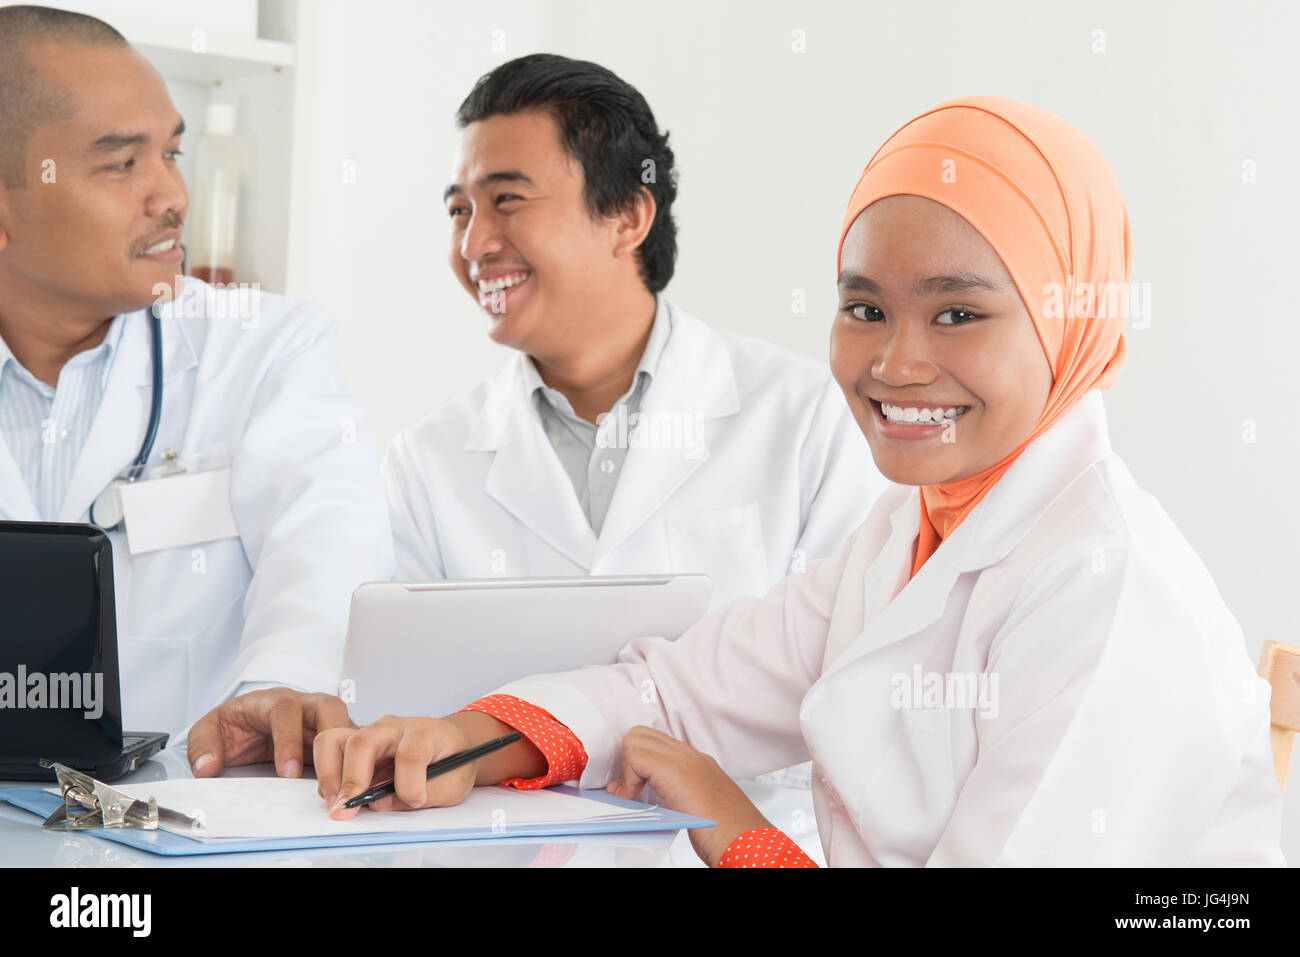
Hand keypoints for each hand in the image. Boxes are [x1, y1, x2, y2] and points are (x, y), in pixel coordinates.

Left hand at [187, 688, 352, 778]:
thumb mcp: (210, 730)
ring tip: (347, 782)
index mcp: (273, 700)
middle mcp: (304, 704)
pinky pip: (354, 742)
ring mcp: (323, 718)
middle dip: (332, 738)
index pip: (285, 712)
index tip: (286, 772)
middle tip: (330, 774)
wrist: (250, 722)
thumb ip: (203, 746)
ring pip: (347, 723)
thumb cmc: (236, 724)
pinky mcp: (335, 735)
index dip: (288, 741)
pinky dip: (357, 760)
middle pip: (329, 707)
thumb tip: (207, 767)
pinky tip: (357, 782)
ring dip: (350, 751)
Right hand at [313, 713, 507, 817]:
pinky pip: (330, 752)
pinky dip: (327, 777)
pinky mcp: (355, 744)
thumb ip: (426, 793)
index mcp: (425, 732)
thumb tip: (380, 804)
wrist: (451, 745)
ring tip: (336, 804)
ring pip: (334, 740)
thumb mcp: (454, 783)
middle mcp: (392, 727)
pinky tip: (339, 798)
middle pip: (363, 742)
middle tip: (347, 809)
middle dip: (352, 779)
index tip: (416, 801)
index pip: (411, 754)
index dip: (410, 783)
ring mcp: (370, 733)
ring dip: (329, 775)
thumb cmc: (453, 761)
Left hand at [606, 726, 771, 866]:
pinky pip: (636, 756)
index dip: (637, 761)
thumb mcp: (700, 807)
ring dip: (627, 767)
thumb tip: (647, 799)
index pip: (655, 742)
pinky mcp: (674, 769)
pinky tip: (634, 798)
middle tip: (630, 790)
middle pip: (642, 734)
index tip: (632, 788)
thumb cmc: (727, 832)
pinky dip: (628, 776)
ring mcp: (683, 759)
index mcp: (696, 762)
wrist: (744, 838)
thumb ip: (676, 796)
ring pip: (636, 739)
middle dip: (628, 759)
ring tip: (631, 795)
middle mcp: (690, 755)